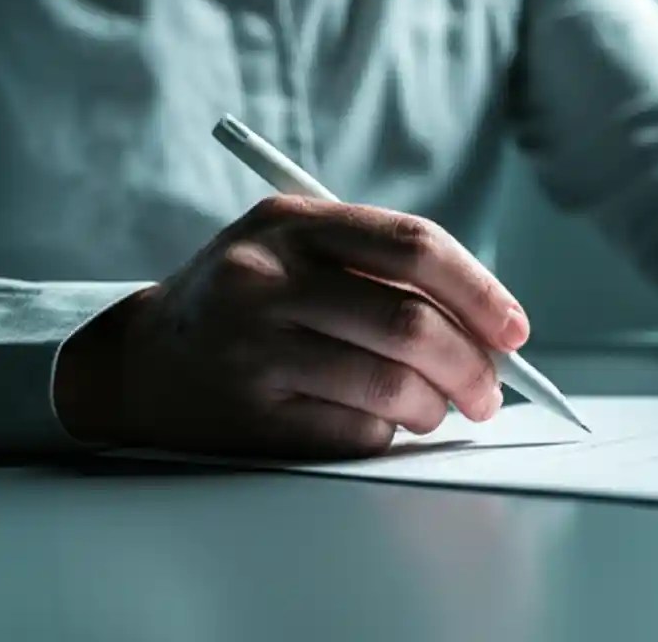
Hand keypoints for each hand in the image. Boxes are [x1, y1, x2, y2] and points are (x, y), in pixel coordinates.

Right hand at [54, 195, 529, 457]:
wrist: (142, 359)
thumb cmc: (248, 303)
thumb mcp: (297, 252)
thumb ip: (383, 272)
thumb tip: (492, 331)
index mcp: (294, 223)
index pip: (414, 247)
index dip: (480, 291)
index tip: (515, 330)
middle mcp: (268, 277)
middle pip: (410, 323)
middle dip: (472, 365)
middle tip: (490, 392)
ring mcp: (253, 345)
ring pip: (389, 385)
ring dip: (434, 408)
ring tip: (436, 411)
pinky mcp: (249, 410)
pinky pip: (354, 430)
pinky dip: (386, 434)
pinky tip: (378, 425)